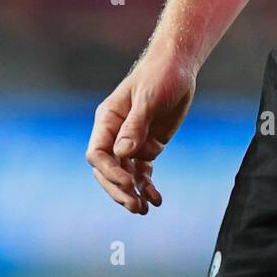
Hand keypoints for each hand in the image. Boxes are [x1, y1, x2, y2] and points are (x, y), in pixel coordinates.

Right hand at [86, 46, 196, 212]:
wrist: (178, 66)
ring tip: (144, 210)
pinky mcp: (148, 144)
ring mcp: (131, 141)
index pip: (98, 154)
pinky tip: (156, 200)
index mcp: (107, 120)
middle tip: (134, 206)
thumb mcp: (148, 98)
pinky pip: (143, 171)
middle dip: (119, 189)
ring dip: (133, 192)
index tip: (128, 183)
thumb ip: (135, 125)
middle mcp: (115, 133)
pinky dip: (148, 185)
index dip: (110, 172)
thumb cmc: (160, 75)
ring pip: (126, 175)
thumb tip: (122, 153)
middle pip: (108, 170)